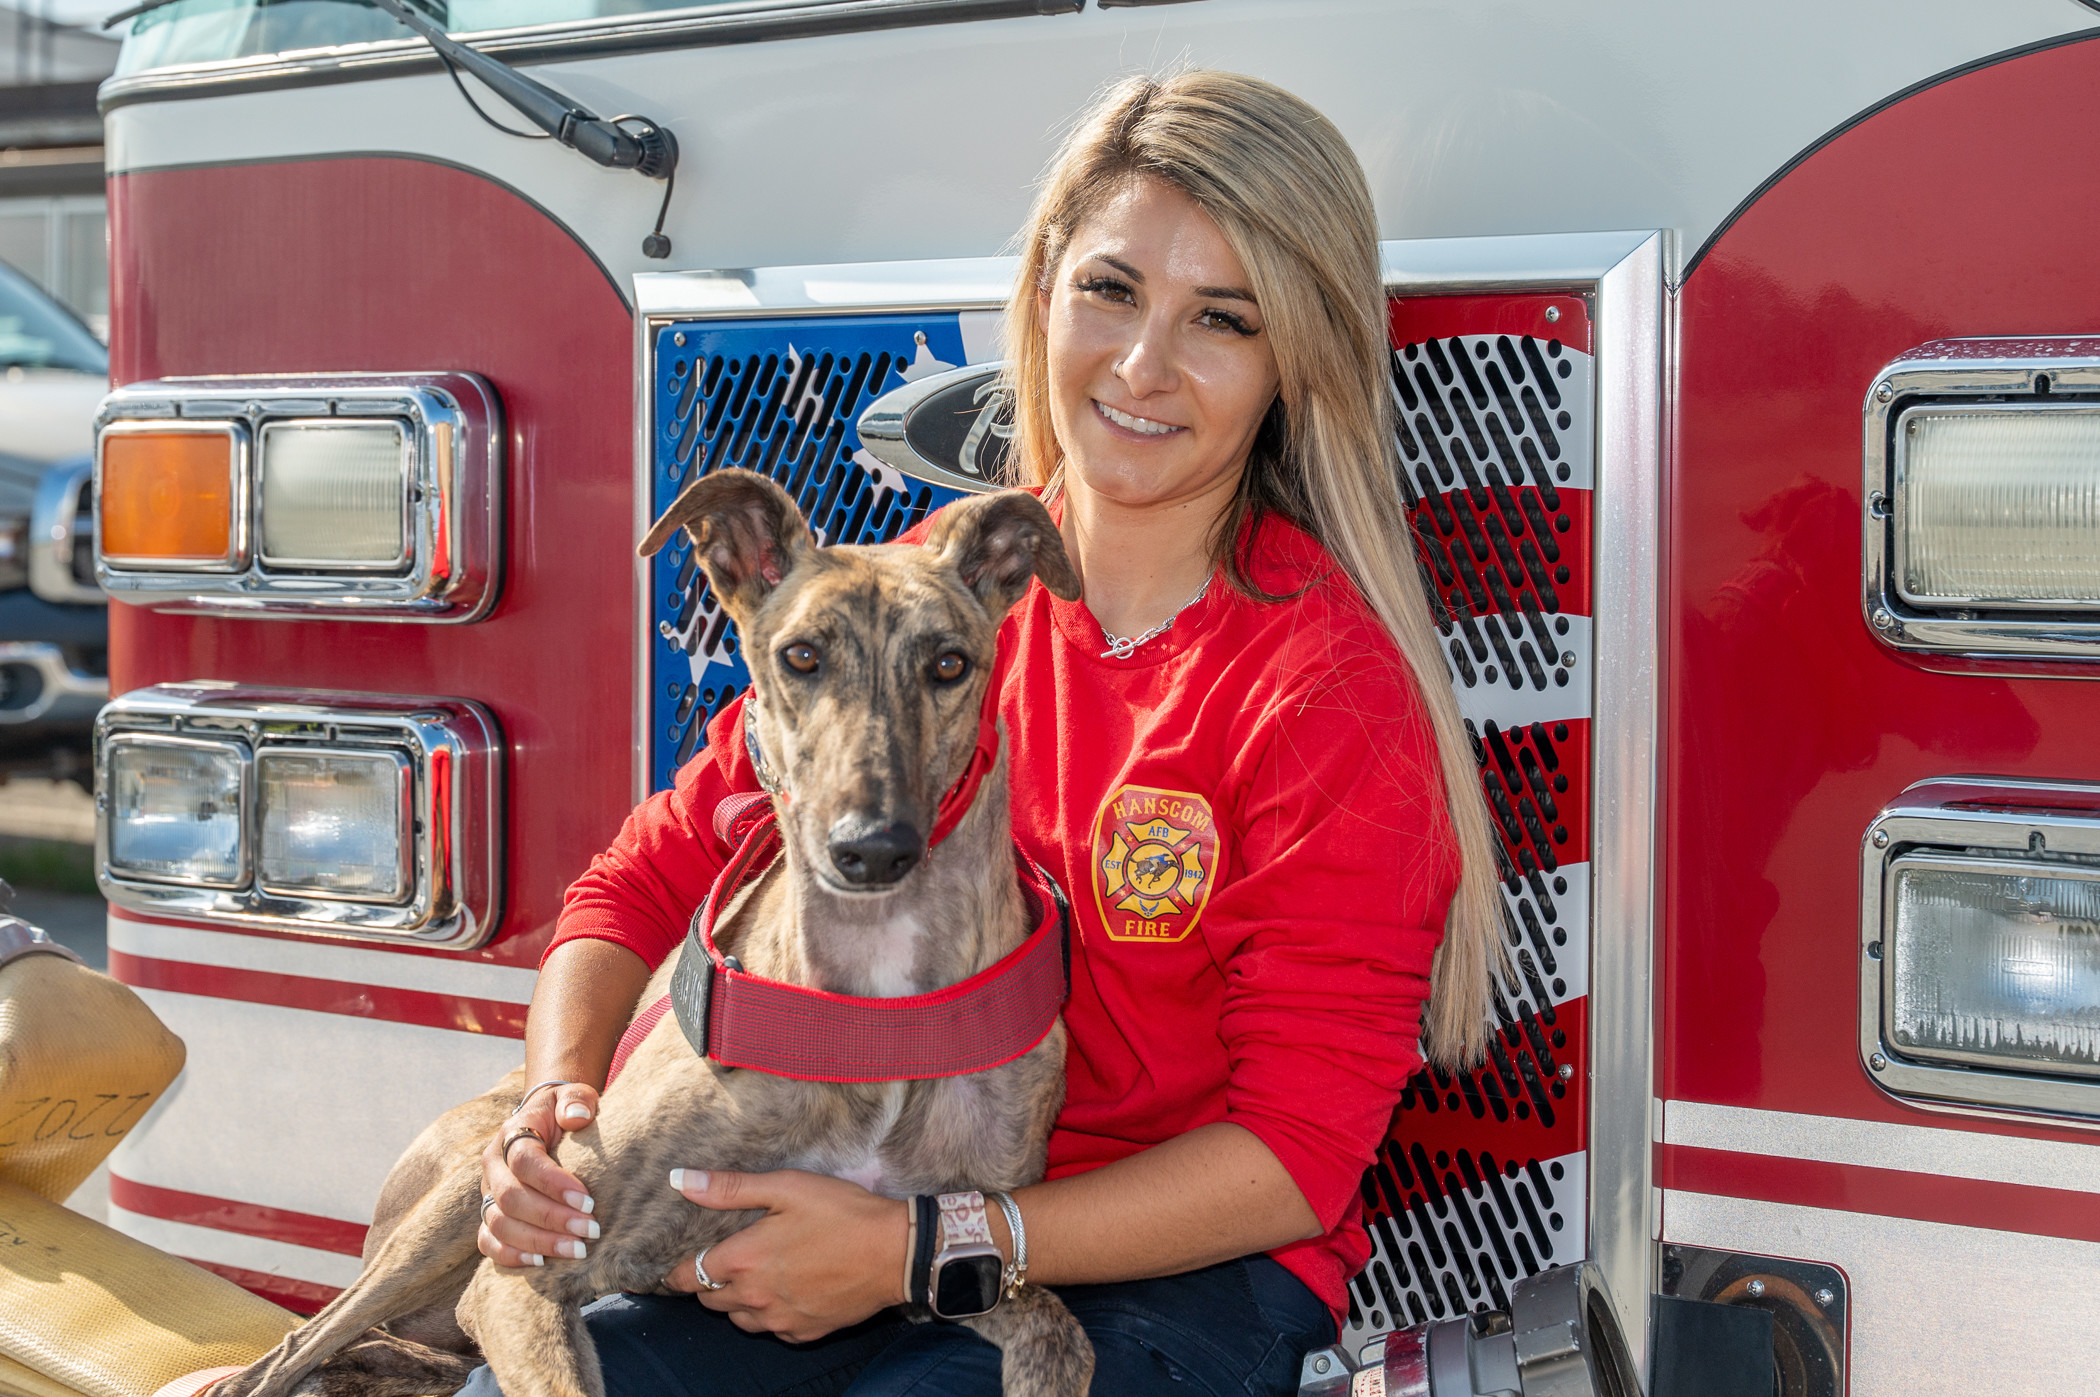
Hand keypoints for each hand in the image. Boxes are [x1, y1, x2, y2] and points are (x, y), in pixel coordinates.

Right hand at [478, 1082, 602, 1266]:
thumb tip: (576, 1116)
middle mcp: (492, 1166)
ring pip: (499, 1225)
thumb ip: (577, 1100)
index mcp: (511, 1135)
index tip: (589, 1201)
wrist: (546, 1122)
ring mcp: (487, 1194)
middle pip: (510, 1198)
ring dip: (539, 1241)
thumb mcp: (575, 1097)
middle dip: (552, 1218)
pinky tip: (543, 1263)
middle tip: (591, 1230)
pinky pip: (488, 1243)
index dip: (554, 1183)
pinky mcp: (490, 1216)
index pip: (524, 1162)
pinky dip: (511, 1256)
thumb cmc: (565, 1112)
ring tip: (578, 1250)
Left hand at [664, 1168, 908, 1342]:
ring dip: (736, 1301)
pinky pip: (772, 1328)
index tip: (671, 1268)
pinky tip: (785, 1291)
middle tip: (720, 1263)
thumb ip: (731, 1188)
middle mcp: (755, 1298)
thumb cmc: (842, 1213)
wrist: (895, 1252)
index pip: (688, 1276)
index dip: (675, 1273)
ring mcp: (780, 1320)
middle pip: (709, 1301)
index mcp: (743, 1261)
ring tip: (753, 1276)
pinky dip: (769, 1314)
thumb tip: (682, 1181)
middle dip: (707, 1284)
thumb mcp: (786, 1187)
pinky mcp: (804, 1332)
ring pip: (738, 1319)